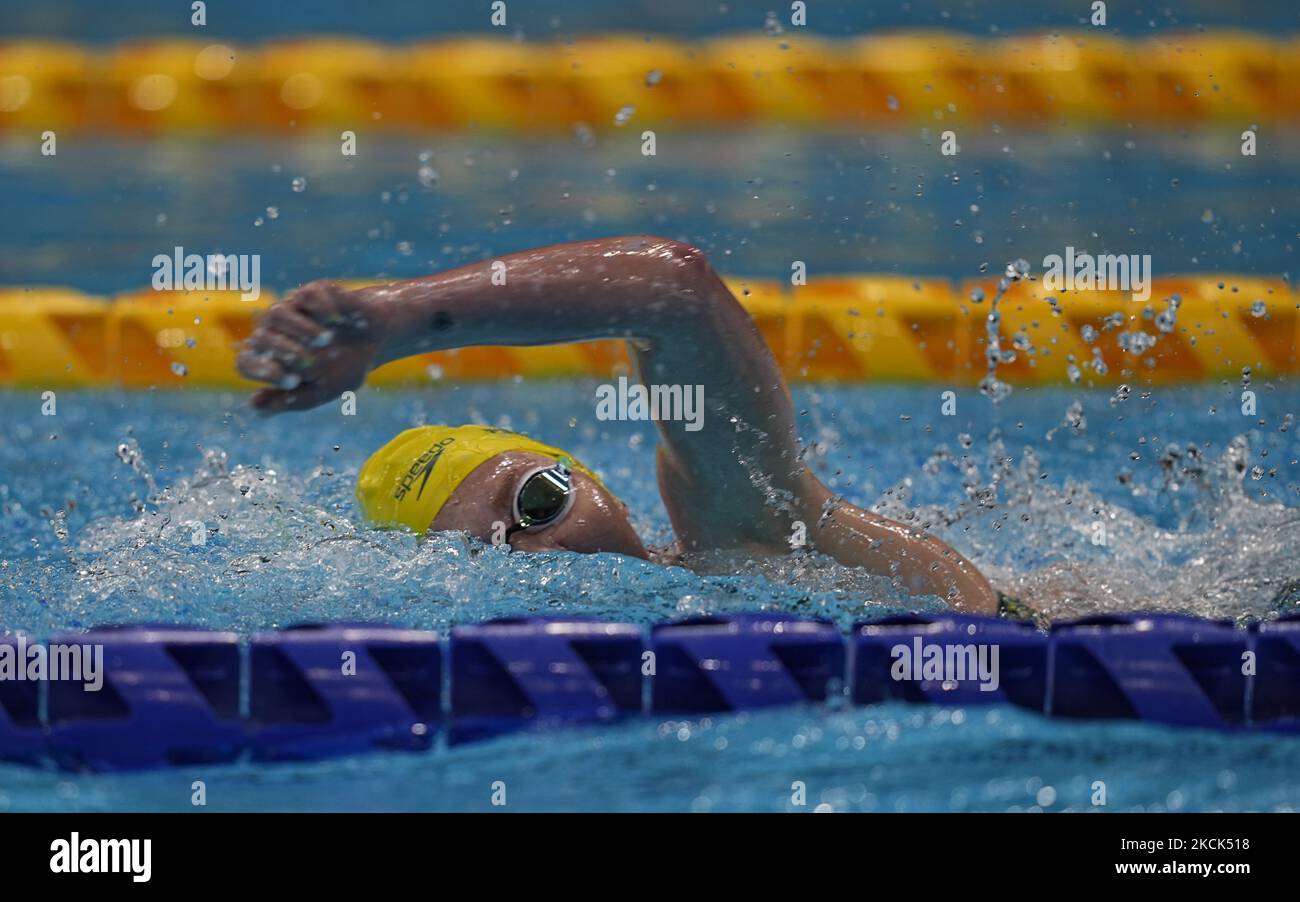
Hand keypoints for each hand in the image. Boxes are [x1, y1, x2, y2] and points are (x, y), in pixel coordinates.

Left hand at [237, 281, 383, 412]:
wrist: (378, 340)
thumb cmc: (346, 367)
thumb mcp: (322, 391)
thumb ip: (291, 400)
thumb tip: (255, 406)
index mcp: (273, 358)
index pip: (246, 363)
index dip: (262, 371)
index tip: (290, 381)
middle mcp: (276, 332)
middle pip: (260, 338)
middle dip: (284, 352)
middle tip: (310, 363)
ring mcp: (293, 310)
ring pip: (276, 313)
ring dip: (299, 329)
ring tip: (325, 341)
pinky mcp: (313, 292)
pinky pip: (306, 295)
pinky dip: (320, 308)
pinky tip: (336, 320)